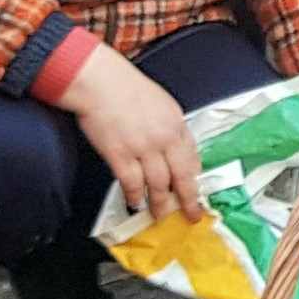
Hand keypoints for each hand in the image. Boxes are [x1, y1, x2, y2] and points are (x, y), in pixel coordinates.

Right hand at [65, 44, 204, 221]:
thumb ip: (171, 128)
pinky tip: (135, 203)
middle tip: (191, 215)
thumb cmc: (128, 89)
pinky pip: (131, 182)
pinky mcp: (119, 154)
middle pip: (181, 177)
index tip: (197, 191)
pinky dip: (134, 196)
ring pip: (158, 185)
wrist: (101, 82)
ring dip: (160, 204)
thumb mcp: (163, 105)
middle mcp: (164, 138)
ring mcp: (142, 148)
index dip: (195, 179)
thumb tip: (176, 150)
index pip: (193, 158)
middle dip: (188, 200)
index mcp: (177, 125)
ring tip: (161, 215)